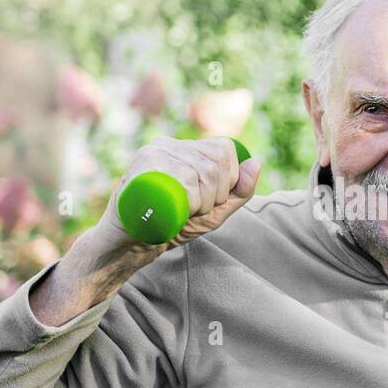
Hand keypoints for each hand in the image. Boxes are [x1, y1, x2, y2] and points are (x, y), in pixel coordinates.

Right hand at [101, 136, 261, 255]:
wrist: (131, 243)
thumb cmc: (172, 225)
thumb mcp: (214, 210)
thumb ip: (239, 191)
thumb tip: (256, 162)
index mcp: (184, 149)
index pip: (224, 149)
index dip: (229, 177)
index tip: (213, 200)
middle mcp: (169, 145)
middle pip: (216, 161)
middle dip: (217, 194)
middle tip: (197, 210)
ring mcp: (154, 153)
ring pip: (202, 171)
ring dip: (203, 202)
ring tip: (186, 212)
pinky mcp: (142, 165)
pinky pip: (183, 178)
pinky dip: (191, 200)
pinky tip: (182, 210)